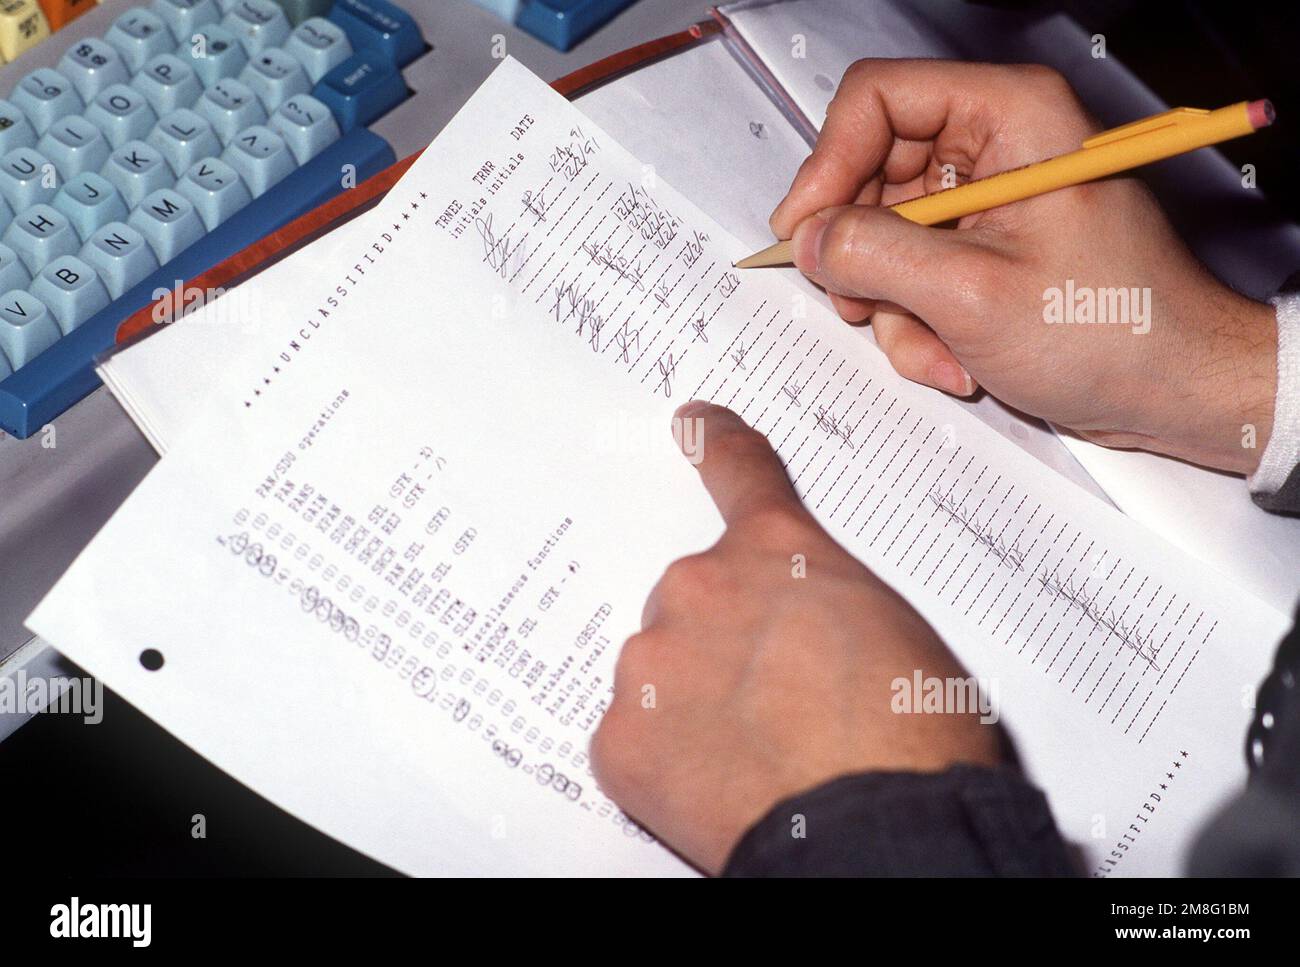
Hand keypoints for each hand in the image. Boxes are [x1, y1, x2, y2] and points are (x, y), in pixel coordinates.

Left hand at [590, 402, 1001, 873]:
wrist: (877, 824)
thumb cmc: (910, 736)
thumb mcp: (892, 629)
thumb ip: (822, 603)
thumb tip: (802, 634)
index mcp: (776, 552)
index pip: (740, 472)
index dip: (714, 445)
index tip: (693, 424)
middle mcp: (699, 587)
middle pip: (691, 602)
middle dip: (721, 642)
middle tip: (774, 701)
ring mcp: (650, 661)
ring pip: (658, 672)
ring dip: (690, 702)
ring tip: (754, 753)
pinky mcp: (619, 739)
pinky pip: (633, 739)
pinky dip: (665, 761)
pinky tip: (716, 783)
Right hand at [770, 60, 1275, 474]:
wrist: (1173, 388)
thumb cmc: (1117, 330)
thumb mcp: (974, 293)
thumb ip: (876, 255)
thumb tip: (810, 239)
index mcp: (1008, 116)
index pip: (878, 100)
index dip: (828, 163)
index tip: (806, 229)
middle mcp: (993, 147)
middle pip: (869, 172)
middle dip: (861, 254)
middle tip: (859, 301)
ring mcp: (983, 202)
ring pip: (881, 235)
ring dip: (892, 306)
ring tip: (935, 347)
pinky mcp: (979, 251)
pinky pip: (908, 274)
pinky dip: (915, 325)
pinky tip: (953, 357)